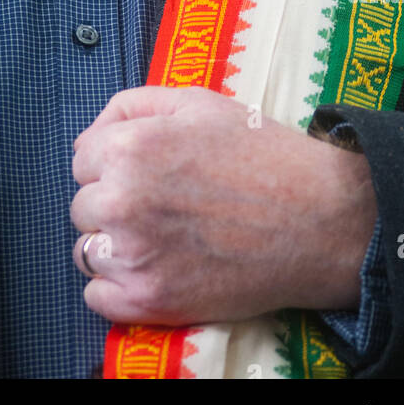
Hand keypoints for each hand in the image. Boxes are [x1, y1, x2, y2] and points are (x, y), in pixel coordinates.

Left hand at [70, 85, 377, 326]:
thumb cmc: (264, 156)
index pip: (82, 159)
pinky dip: (119, 288)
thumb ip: (133, 107)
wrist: (321, 218)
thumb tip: (87, 139)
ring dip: (115, 244)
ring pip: (88, 250)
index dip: (115, 162)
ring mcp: (135, 255)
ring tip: (162, 237)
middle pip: (83, 205)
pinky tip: (155, 269)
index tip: (148, 172)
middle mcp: (122, 200)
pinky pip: (98, 297)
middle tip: (163, 204)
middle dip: (114, 202)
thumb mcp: (199, 103)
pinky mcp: (151, 300)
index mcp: (129, 147)